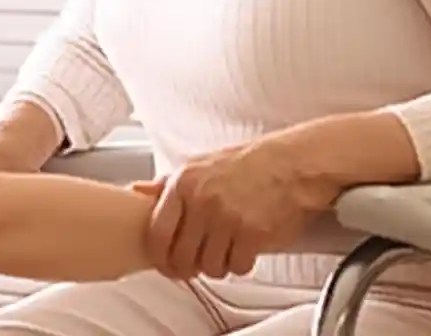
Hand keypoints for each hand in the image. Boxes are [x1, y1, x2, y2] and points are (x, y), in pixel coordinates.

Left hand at [131, 139, 339, 280]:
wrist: (293, 163)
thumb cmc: (249, 162)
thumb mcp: (200, 163)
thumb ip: (167, 182)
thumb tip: (137, 191)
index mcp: (184, 183)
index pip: (157, 234)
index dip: (160, 256)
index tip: (167, 264)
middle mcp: (202, 201)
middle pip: (181, 257)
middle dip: (188, 267)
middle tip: (197, 264)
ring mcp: (227, 218)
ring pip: (209, 266)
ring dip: (217, 265)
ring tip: (226, 250)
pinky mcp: (253, 234)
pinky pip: (237, 266)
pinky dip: (241, 264)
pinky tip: (245, 249)